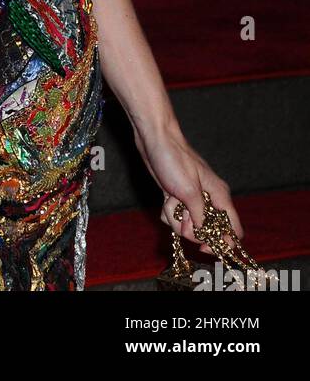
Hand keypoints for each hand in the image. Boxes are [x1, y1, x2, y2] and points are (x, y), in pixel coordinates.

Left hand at [134, 122, 242, 254]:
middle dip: (191, 229)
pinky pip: (176, 216)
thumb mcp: (189, 192)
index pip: (234, 229)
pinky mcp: (177, 196)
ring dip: (176, 218)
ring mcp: (193, 198)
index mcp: (220, 196)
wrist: (153, 138)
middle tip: (182, 217)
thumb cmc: (174, 160)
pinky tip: (164, 199)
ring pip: (189, 225)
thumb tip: (205, 235)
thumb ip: (200, 217)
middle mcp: (210, 199)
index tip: (205, 248)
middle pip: (208, 231)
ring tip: (170, 199)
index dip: (223, 243)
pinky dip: (168, 212)